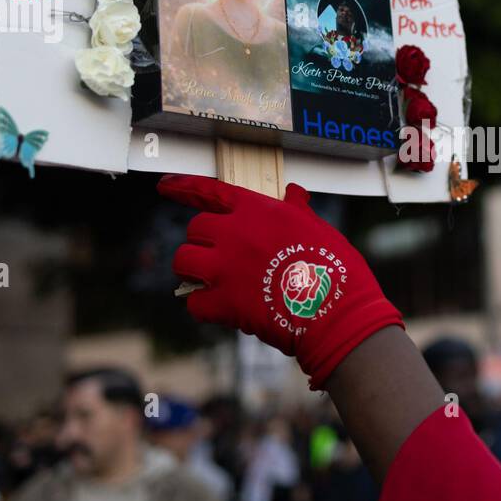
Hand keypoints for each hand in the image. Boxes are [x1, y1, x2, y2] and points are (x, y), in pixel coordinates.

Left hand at [158, 174, 403, 389]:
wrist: (336, 313)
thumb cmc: (334, 269)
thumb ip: (296, 210)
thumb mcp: (318, 228)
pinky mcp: (223, 303)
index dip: (183, 187)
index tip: (164, 187)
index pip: (210, 191)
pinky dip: (202, 305)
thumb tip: (293, 194)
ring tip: (208, 279)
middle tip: (217, 256)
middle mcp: (235, 234)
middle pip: (195, 230)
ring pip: (184, 261)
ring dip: (192, 270)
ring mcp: (225, 269)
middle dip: (201, 241)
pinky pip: (193, 302)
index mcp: (257, 211)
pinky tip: (218, 308)